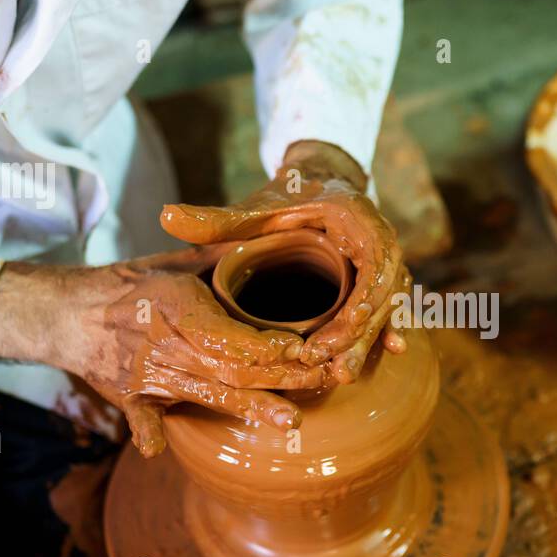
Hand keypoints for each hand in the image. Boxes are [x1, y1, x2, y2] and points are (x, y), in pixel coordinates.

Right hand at [0, 247, 327, 457]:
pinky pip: (141, 416)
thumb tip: (277, 235)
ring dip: (249, 408)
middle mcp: (164, 342)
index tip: (303, 346)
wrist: (70, 314)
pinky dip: (145, 430)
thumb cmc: (135, 286)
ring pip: (207, 394)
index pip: (228, 329)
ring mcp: (147, 374)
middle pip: (230, 366)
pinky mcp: (133, 397)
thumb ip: (223, 256)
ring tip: (290, 420)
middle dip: (280, 377)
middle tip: (321, 380)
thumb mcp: (177, 263)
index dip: (265, 342)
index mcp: (176, 305)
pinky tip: (155, 449)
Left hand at [160, 140, 408, 385]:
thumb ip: (218, 218)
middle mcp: (380, 241)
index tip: (337, 330)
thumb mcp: (258, 207)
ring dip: (367, 341)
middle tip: (329, 365)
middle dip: (358, 334)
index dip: (361, 300)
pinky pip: (391, 307)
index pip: (372, 264)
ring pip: (387, 307)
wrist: (323, 182)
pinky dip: (387, 330)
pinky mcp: (382, 280)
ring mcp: (385, 263)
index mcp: (356, 219)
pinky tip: (392, 354)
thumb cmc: (291, 196)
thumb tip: (164, 216)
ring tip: (343, 374)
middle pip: (382, 294)